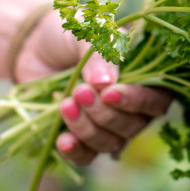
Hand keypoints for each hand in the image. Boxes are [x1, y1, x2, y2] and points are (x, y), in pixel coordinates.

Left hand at [16, 10, 173, 165]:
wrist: (34, 45)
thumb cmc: (72, 34)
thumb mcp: (88, 33)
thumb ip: (100, 54)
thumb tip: (105, 83)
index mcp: (145, 79)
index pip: (155, 100)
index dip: (136, 101)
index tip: (109, 93)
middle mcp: (132, 108)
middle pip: (132, 127)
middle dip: (104, 113)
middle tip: (80, 92)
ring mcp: (107, 126)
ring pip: (110, 143)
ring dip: (87, 129)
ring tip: (65, 104)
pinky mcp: (81, 138)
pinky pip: (87, 157)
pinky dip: (75, 152)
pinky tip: (62, 140)